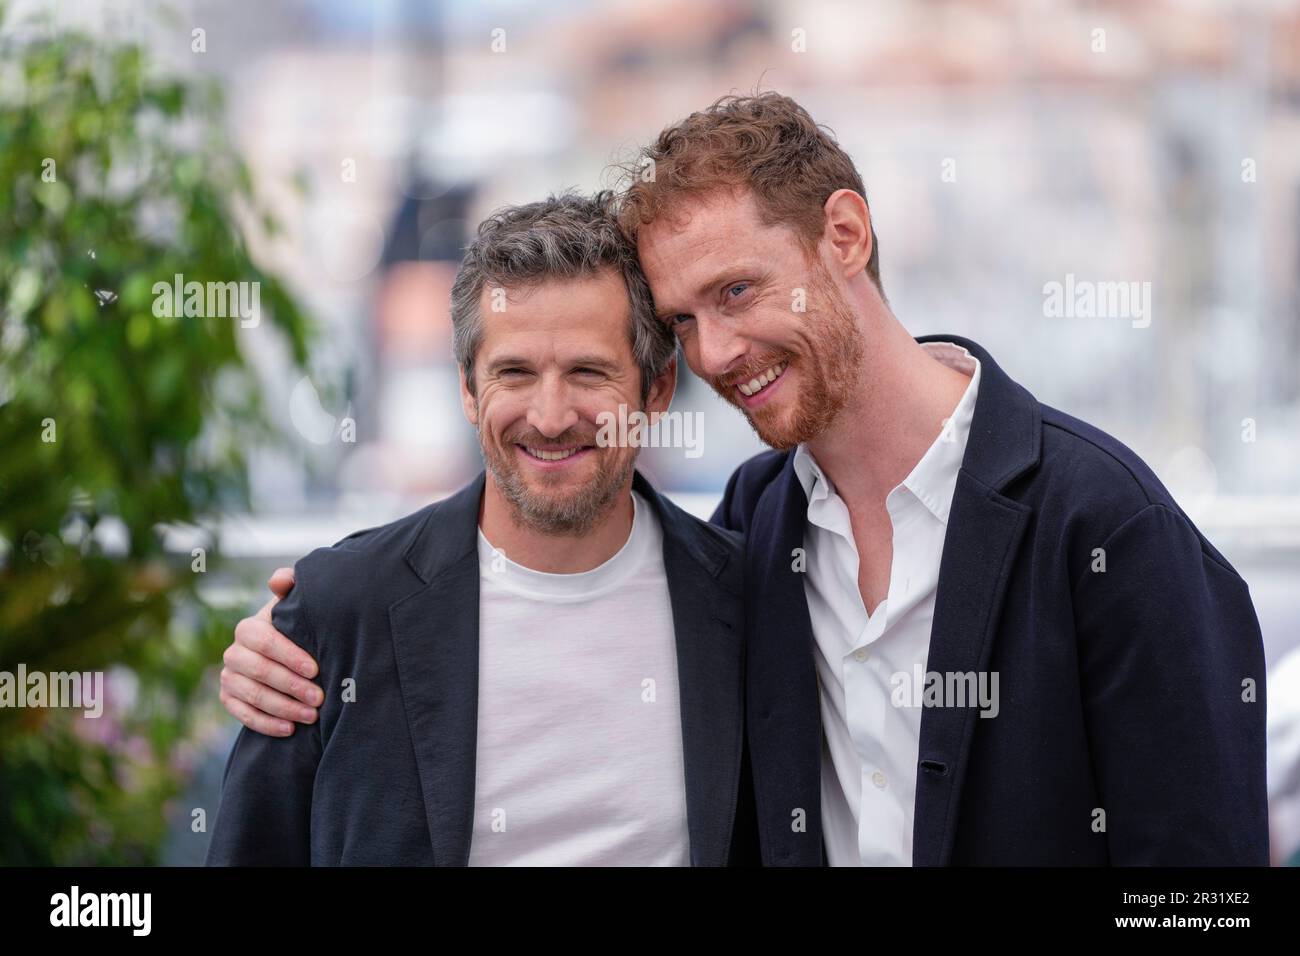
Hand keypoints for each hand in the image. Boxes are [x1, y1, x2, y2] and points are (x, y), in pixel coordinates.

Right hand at [219, 567, 323, 736]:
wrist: (286, 653)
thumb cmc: (296, 627)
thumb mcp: (296, 606)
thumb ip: (291, 587)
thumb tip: (279, 580)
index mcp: (249, 628)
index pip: (264, 641)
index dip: (289, 655)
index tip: (315, 669)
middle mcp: (233, 653)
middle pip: (258, 672)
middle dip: (291, 686)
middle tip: (319, 698)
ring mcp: (228, 677)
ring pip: (252, 695)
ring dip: (283, 707)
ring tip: (312, 716)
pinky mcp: (228, 698)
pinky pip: (243, 715)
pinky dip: (266, 723)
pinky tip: (290, 729)